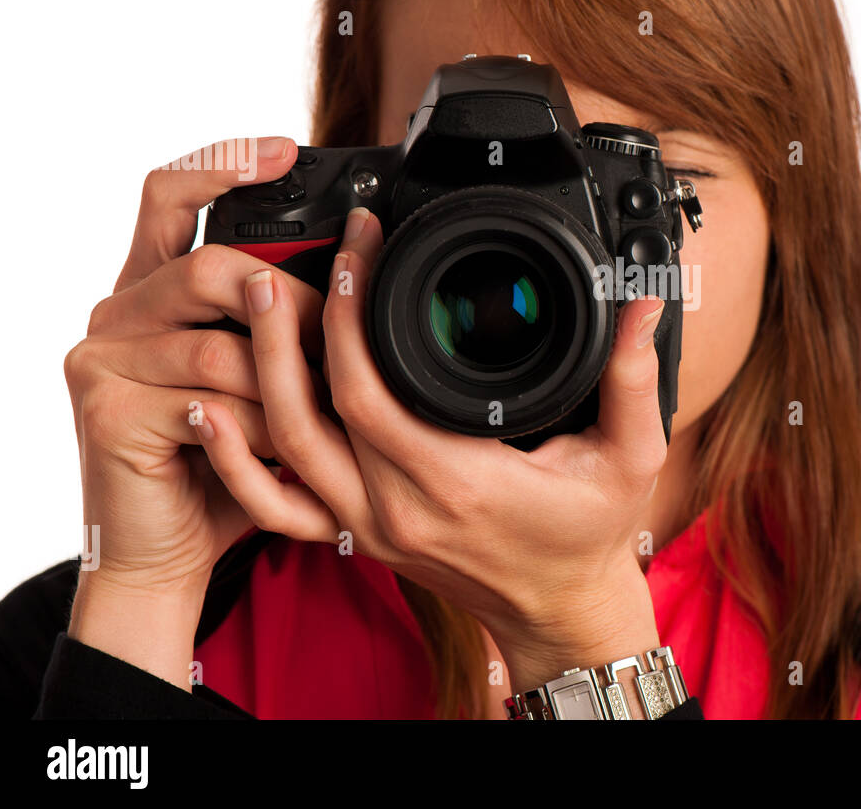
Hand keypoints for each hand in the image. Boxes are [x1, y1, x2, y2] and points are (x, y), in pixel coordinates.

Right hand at [63, 136, 324, 685]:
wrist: (168, 552)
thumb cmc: (224, 463)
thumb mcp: (259, 378)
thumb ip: (274, 322)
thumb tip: (352, 267)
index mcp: (151, 290)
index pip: (169, 195)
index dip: (224, 162)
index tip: (288, 150)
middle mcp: (117, 313)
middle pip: (208, 264)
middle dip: (286, 305)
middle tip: (330, 341)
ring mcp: (102, 359)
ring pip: (220, 344)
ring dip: (283, 388)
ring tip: (313, 417)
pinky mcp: (105, 409)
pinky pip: (208, 402)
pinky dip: (257, 432)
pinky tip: (272, 454)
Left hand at [194, 207, 668, 692]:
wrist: (561, 611)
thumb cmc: (591, 535)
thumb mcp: (632, 456)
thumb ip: (635, 377)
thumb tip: (642, 304)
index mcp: (460, 481)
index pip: (371, 390)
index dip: (348, 314)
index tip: (358, 249)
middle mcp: (400, 508)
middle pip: (311, 411)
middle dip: (292, 324)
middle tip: (286, 260)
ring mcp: (370, 527)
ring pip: (284, 448)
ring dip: (261, 372)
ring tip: (256, 302)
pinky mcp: (357, 536)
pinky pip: (276, 503)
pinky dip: (236, 459)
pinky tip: (217, 410)